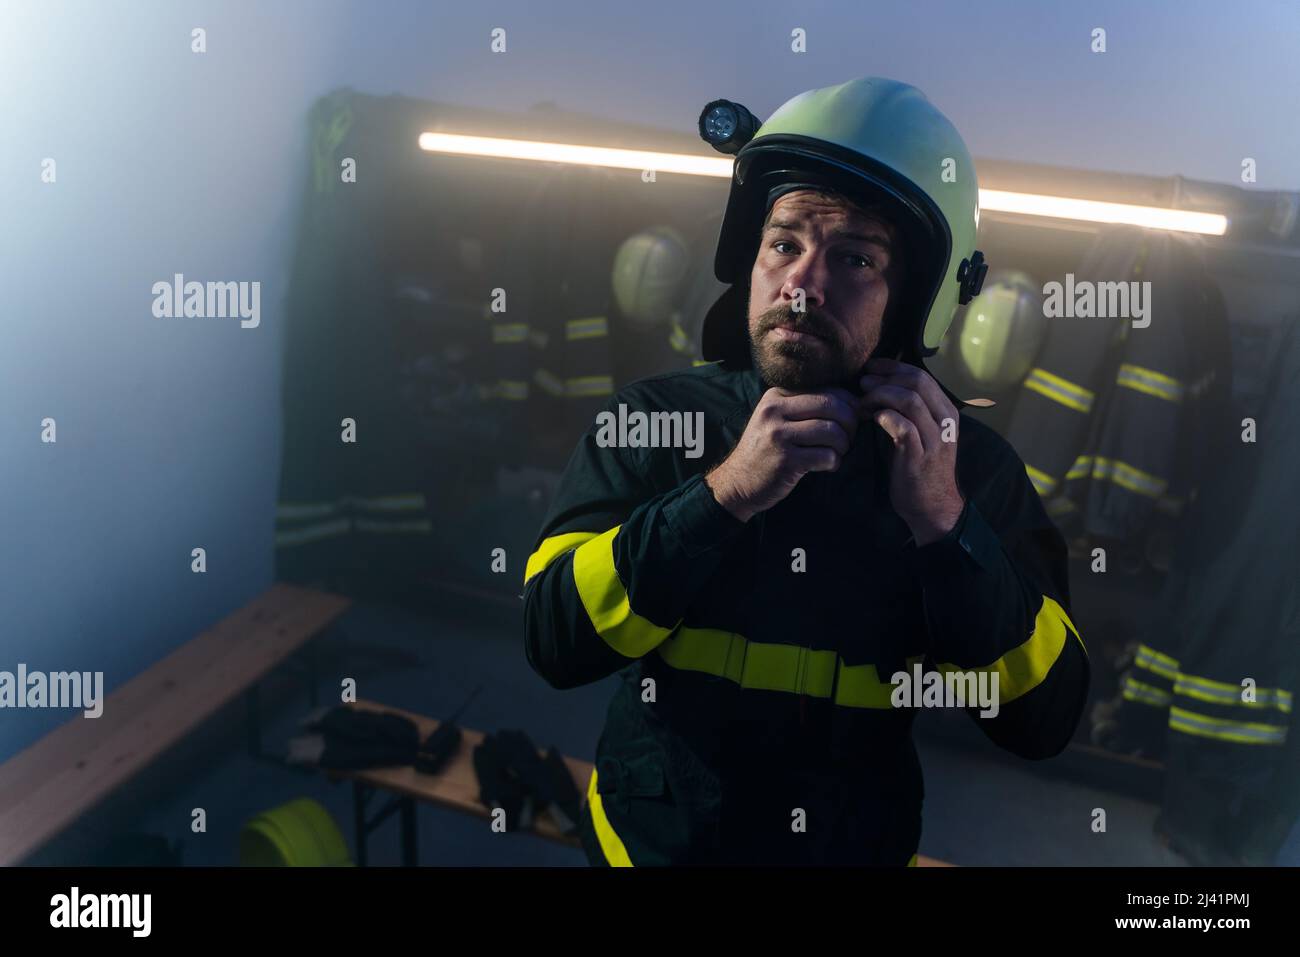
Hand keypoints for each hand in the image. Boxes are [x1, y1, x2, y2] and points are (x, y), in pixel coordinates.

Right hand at [706, 386, 858, 522]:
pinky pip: (826, 456)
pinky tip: (827, 466)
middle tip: (850, 438)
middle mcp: (774, 412)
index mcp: (775, 396)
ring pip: (832, 431)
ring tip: (837, 453)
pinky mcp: (786, 461)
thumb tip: (855, 403)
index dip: (849, 404)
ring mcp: (778, 436)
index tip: (855, 418)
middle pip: (831, 406)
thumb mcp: (776, 420)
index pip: (825, 389)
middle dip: (851, 423)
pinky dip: (834, 462)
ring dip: (843, 445)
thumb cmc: (765, 451)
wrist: (738, 483)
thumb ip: (805, 408)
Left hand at [858, 358, 965, 544]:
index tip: (872, 368)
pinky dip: (883, 416)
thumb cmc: (921, 468)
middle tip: (863, 381)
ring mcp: (934, 438)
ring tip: (863, 401)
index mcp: (947, 412)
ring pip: (909, 400)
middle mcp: (945, 421)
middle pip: (917, 382)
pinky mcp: (919, 455)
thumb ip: (910, 410)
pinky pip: (901, 425)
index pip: (922, 376)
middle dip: (886, 377)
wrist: (932, 507)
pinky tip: (871, 419)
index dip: (894, 367)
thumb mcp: (922, 433)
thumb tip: (882, 385)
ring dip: (880, 395)